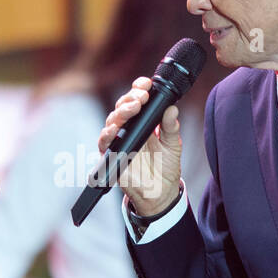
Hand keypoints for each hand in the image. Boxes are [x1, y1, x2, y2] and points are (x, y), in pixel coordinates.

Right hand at [97, 76, 181, 216]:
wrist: (161, 193)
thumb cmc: (165, 166)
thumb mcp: (173, 144)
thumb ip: (171, 127)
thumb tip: (172, 109)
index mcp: (143, 121)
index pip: (136, 99)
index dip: (139, 88)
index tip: (147, 84)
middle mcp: (129, 128)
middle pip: (122, 106)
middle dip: (130, 98)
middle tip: (142, 96)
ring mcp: (119, 141)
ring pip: (112, 121)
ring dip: (121, 112)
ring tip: (132, 108)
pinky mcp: (111, 156)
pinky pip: (104, 143)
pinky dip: (107, 134)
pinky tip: (113, 129)